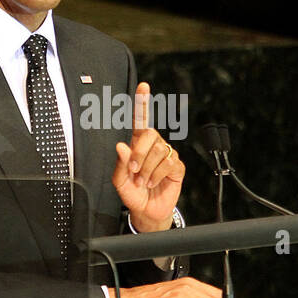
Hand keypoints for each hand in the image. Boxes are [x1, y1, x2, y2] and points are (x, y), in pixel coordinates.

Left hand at [113, 82, 183, 231]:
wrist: (147, 212)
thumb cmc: (132, 194)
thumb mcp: (120, 181)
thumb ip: (120, 164)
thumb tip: (121, 145)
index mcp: (138, 144)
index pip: (140, 120)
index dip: (142, 102)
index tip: (144, 86)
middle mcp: (153, 145)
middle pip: (149, 135)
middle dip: (138, 155)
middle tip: (133, 172)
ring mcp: (167, 155)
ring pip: (159, 151)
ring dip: (147, 170)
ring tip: (143, 181)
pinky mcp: (177, 166)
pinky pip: (169, 163)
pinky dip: (157, 175)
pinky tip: (153, 182)